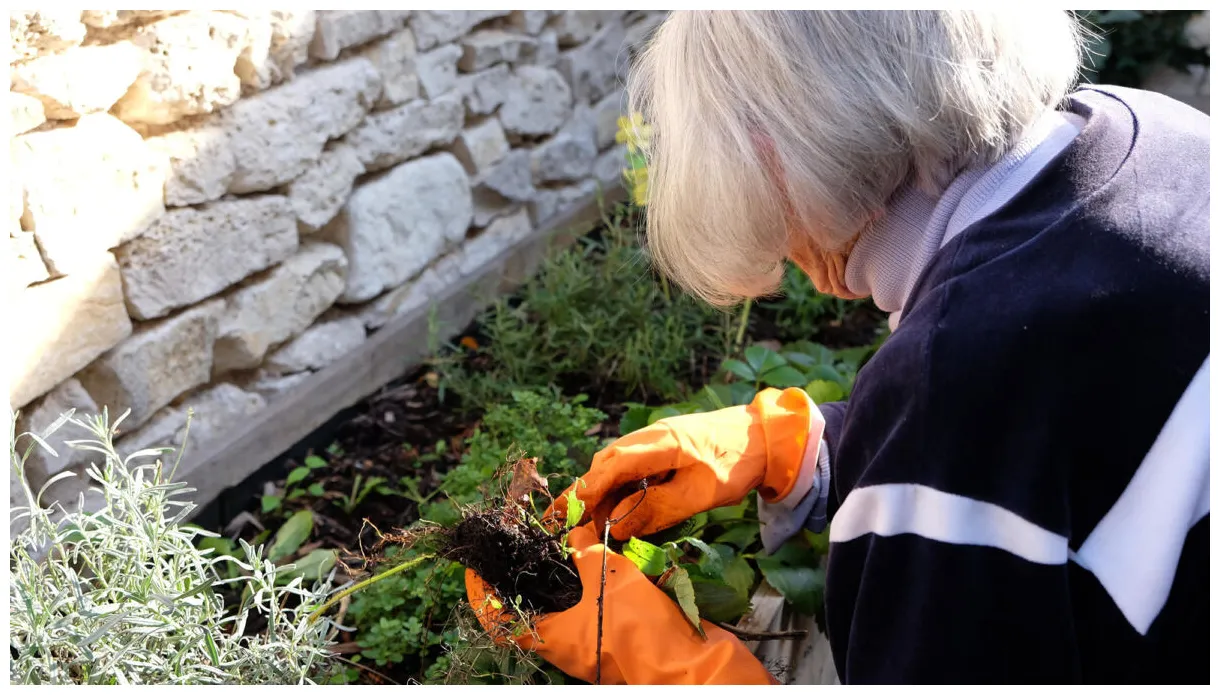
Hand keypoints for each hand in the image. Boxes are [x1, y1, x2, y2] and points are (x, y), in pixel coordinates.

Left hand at [465, 523, 775, 683]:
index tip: (480, 560)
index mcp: (545, 636)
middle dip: (521, 576)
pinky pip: (582, 612)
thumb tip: (571, 533)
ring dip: (554, 579)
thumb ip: (582, 548)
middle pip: (524, 609)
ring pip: (556, 609)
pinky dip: (580, 588)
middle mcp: (558, 646)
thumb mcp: (605, 573)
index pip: (493, 616)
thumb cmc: (637, 622)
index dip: (481, 588)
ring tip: (557, 545)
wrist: (686, 660)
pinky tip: (591, 561)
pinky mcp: (606, 642)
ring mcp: (582, 647)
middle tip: (524, 542)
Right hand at [557, 387, 819, 540]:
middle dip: (587, 493)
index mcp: (662, 442)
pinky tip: (616, 506)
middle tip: (569, 522)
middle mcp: (652, 435)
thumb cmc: (737, 463)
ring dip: (602, 491)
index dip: (588, 489)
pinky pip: (632, 464)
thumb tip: (618, 526)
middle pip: (608, 462)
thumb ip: (658, 510)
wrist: (767, 435)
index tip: (568, 512)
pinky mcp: (663, 445)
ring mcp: (656, 437)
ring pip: (617, 463)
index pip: (614, 465)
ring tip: (590, 521)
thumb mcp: (700, 494)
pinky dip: (619, 485)